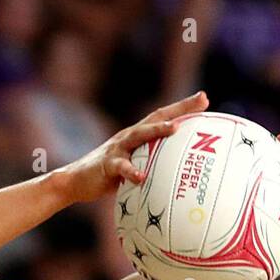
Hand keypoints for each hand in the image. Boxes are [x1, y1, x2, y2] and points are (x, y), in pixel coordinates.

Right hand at [57, 91, 208, 202]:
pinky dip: (131, 171)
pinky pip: (121, 167)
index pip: (163, 117)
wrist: (75, 181)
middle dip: (180, 109)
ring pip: (139, 135)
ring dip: (157, 131)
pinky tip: (141, 176)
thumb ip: (150, 166)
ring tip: (174, 129)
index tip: (204, 99)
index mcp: (137, 136)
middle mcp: (129, 136)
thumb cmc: (108, 176)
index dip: (183, 108)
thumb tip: (177, 177)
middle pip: (157, 118)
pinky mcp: (107, 164)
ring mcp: (117, 149)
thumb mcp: (132, 167)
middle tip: (202, 100)